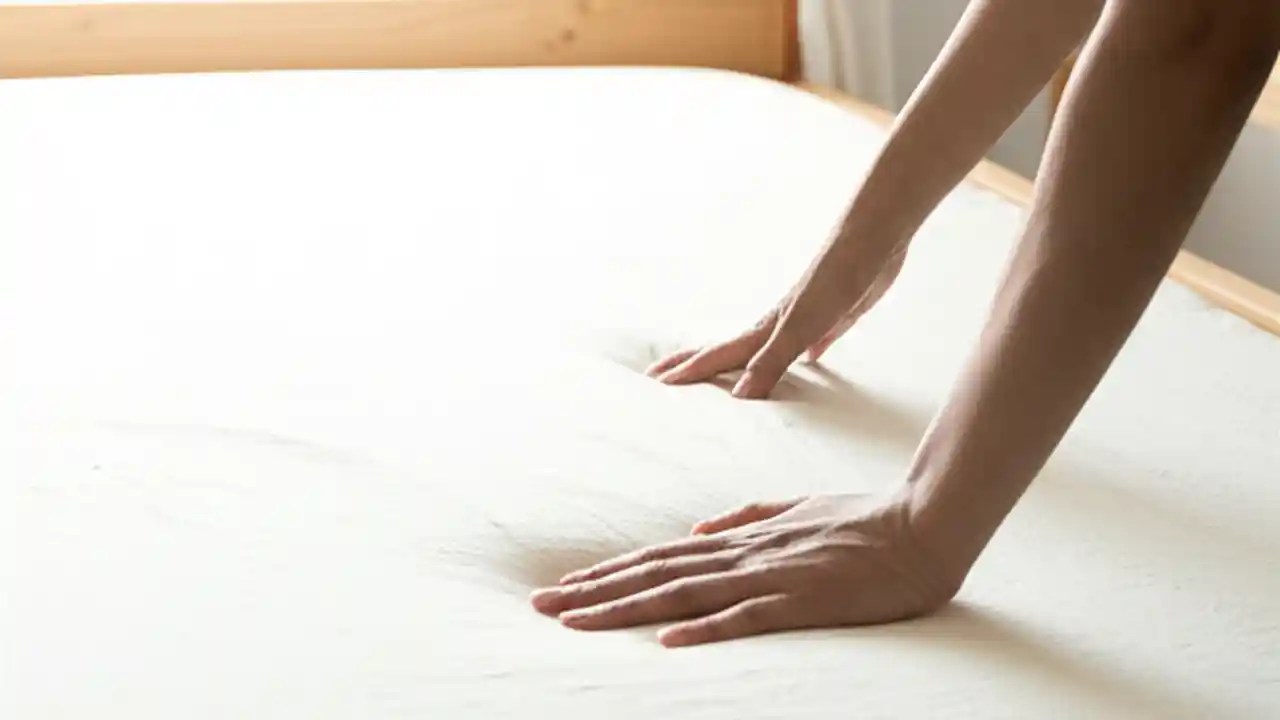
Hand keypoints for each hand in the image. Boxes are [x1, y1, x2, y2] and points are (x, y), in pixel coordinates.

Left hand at [529, 492, 964, 646]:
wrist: (920, 525)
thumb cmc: (861, 521)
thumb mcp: (793, 510)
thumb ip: (745, 517)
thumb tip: (698, 529)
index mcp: (741, 538)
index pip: (660, 557)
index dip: (609, 572)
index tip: (565, 585)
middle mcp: (743, 555)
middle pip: (654, 574)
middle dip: (593, 591)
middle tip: (540, 606)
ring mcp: (769, 577)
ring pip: (681, 594)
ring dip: (624, 609)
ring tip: (574, 622)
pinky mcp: (801, 602)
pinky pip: (745, 619)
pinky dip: (703, 629)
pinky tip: (664, 642)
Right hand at [647, 247, 904, 398]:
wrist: (873, 242)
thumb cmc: (837, 277)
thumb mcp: (801, 327)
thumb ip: (771, 362)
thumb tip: (739, 397)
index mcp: (765, 329)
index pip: (718, 357)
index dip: (688, 372)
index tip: (657, 386)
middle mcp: (777, 326)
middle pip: (728, 352)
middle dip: (696, 365)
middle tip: (664, 377)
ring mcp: (802, 321)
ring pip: (761, 350)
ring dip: (739, 365)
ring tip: (725, 378)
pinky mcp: (830, 318)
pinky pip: (805, 346)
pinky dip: (798, 357)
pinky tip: (809, 360)